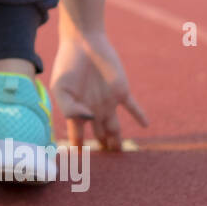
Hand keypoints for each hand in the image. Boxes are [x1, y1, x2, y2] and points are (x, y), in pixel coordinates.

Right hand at [49, 26, 147, 150]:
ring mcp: (108, 101)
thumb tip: (88, 120)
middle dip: (101, 147)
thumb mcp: (60, 87)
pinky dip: (139, 115)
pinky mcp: (121, 91)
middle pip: (99, 134)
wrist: (83, 42)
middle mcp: (93, 109)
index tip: (78, 160)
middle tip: (107, 163)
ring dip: (117, 139)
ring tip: (118, 151)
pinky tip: (146, 125)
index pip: (77, 134)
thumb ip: (69, 107)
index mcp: (76, 110)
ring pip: (115, 126)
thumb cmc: (67, 64)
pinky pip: (132, 107)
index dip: (77, 147)